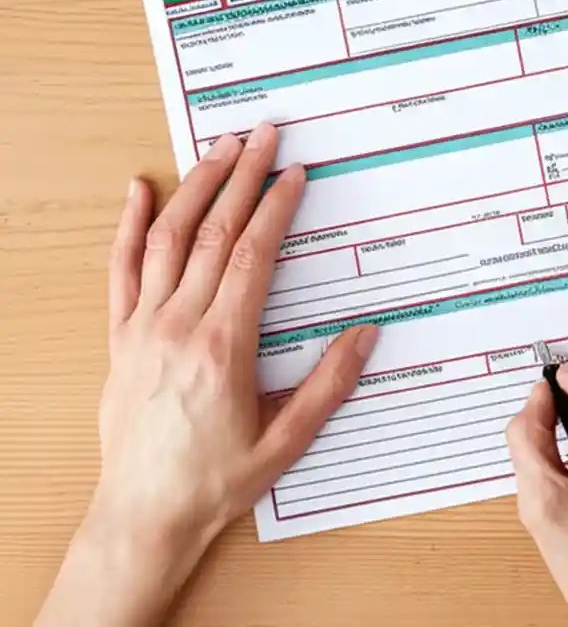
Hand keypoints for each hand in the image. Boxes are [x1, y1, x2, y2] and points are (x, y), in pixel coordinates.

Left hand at [38, 124, 377, 626]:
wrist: (144, 514)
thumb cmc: (216, 481)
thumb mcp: (287, 440)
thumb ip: (328, 384)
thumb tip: (366, 334)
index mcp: (223, 344)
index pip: (253, 255)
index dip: (275, 207)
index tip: (294, 173)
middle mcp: (177, 324)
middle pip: (212, 232)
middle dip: (240, 177)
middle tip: (262, 134)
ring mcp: (142, 327)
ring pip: (167, 239)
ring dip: (195, 187)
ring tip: (218, 148)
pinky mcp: (120, 339)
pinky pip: (121, 270)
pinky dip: (130, 226)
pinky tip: (140, 192)